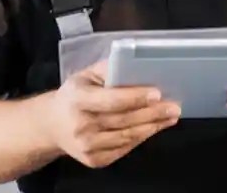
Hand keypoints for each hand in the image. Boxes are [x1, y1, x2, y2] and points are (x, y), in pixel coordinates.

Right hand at [42, 59, 180, 168]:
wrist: (52, 125)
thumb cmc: (75, 95)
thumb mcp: (85, 75)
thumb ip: (108, 69)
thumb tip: (136, 66)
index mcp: (78, 99)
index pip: (111, 100)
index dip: (135, 97)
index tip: (157, 93)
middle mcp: (81, 125)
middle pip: (124, 120)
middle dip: (152, 113)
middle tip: (174, 106)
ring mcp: (87, 146)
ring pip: (127, 136)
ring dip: (153, 127)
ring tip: (170, 117)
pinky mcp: (94, 160)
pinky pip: (124, 148)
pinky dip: (141, 137)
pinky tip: (154, 128)